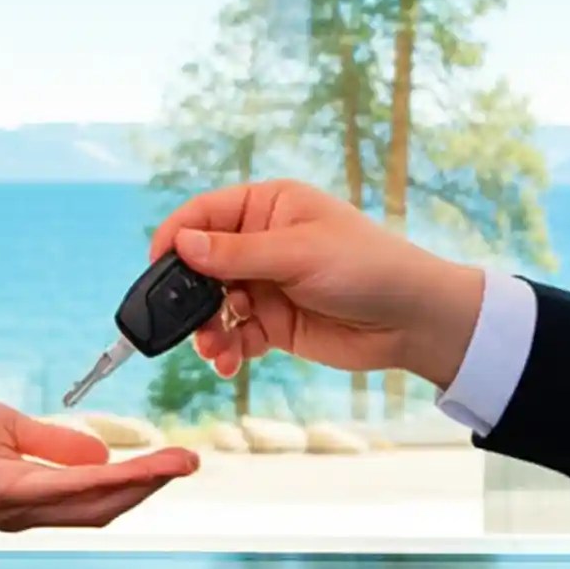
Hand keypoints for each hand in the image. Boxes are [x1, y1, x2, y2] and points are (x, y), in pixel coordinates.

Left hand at [0, 390, 198, 531]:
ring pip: (92, 502)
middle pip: (103, 507)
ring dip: (141, 483)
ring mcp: (14, 506)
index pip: (95, 494)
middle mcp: (25, 509)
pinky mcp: (1, 493)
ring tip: (179, 463)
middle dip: (152, 486)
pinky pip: (63, 488)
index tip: (176, 460)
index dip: (139, 480)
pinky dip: (105, 479)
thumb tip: (101, 453)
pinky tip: (133, 466)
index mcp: (28, 493)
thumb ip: (54, 443)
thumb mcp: (8, 429)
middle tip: (192, 463)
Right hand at [150, 179, 484, 387]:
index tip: (156, 265)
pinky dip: (226, 349)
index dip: (176, 237)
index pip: (204, 214)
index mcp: (268, 206)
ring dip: (205, 329)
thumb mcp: (298, 254)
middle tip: (181, 321)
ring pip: (213, 305)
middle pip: (201, 264)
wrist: (413, 321)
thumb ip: (236, 253)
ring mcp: (266, 284)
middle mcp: (261, 242)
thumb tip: (181, 244)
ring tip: (211, 349)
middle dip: (189, 295)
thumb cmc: (367, 268)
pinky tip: (227, 362)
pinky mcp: (273, 323)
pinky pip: (234, 334)